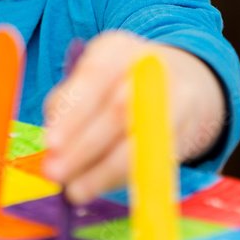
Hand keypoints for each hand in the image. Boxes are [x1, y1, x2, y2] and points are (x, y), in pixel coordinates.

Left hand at [42, 31, 226, 203]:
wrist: (180, 82)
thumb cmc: (115, 83)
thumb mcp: (88, 79)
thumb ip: (67, 104)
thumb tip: (52, 144)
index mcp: (116, 48)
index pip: (94, 77)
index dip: (74, 111)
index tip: (51, 142)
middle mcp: (149, 68)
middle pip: (118, 110)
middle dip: (83, 147)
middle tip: (55, 172)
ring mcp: (174, 99)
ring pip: (138, 140)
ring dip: (102, 171)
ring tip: (74, 190)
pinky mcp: (187, 131)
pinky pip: (152, 159)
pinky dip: (123, 178)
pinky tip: (99, 187)